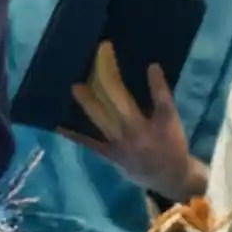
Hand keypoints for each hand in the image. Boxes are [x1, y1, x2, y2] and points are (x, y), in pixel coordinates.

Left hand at [58, 41, 196, 199]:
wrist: (168, 178)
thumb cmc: (172, 145)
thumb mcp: (172, 121)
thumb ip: (162, 96)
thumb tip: (152, 67)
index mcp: (157, 122)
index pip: (155, 96)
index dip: (153, 80)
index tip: (142, 60)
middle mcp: (136, 131)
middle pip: (118, 99)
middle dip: (108, 75)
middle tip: (100, 53)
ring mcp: (120, 144)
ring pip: (101, 118)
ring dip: (88, 102)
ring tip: (75, 87)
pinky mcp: (110, 154)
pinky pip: (90, 143)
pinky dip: (75, 135)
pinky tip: (59, 126)